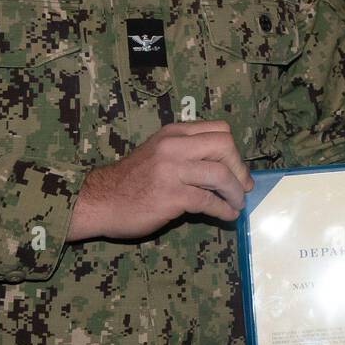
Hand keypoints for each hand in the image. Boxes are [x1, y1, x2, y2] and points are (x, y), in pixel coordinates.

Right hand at [68, 120, 252, 240]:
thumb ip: (187, 151)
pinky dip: (223, 210)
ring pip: (220, 174)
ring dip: (235, 192)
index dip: (234, 151)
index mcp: (174, 133)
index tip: (238, 168)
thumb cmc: (132, 179)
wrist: (101, 200)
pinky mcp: (171, 196)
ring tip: (237, 204)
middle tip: (243, 186)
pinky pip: (208, 201)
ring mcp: (173, 170)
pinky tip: (227, 215)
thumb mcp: (159, 152)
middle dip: (239, 168)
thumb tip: (224, 166)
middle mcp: (175, 146)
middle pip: (225, 146)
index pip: (220, 129)